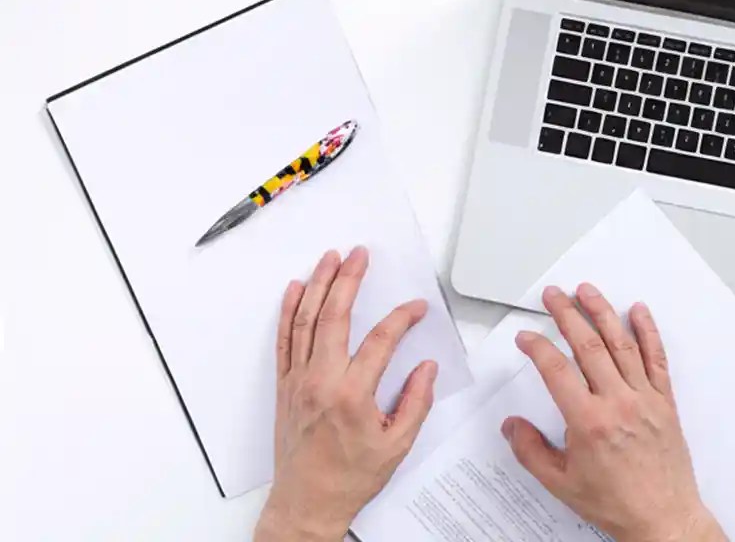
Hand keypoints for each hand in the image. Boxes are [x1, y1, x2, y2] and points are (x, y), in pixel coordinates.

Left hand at [254, 247, 437, 541]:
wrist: (307, 503)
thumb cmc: (349, 478)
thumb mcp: (397, 445)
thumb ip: (416, 402)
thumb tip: (426, 368)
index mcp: (353, 396)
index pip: (381, 341)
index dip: (402, 318)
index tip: (416, 308)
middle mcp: (321, 382)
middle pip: (335, 317)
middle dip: (349, 280)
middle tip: (360, 255)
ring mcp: (298, 381)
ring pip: (306, 321)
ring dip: (319, 285)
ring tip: (330, 259)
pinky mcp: (284, 386)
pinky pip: (284, 341)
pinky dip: (288, 312)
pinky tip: (296, 290)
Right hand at [502, 284, 725, 541]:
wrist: (663, 518)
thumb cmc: (617, 503)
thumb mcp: (561, 483)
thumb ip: (531, 451)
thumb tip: (512, 425)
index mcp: (589, 422)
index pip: (557, 370)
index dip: (537, 347)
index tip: (525, 336)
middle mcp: (618, 404)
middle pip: (589, 346)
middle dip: (567, 315)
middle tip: (552, 295)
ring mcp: (644, 399)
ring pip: (622, 345)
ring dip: (603, 313)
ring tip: (587, 291)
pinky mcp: (665, 402)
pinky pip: (657, 359)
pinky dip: (648, 332)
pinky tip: (639, 313)